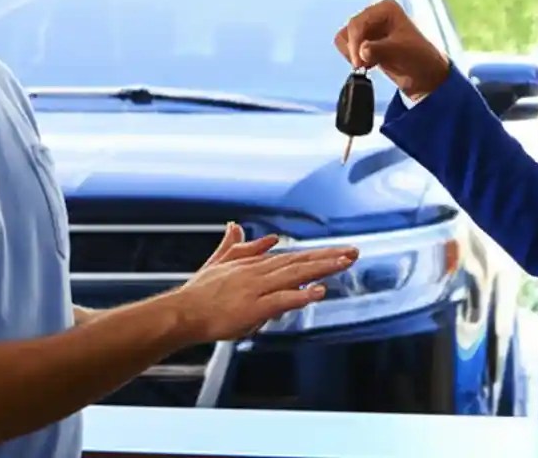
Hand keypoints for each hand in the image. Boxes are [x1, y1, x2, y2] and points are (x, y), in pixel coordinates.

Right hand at [171, 228, 358, 341]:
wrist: (182, 312)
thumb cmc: (200, 293)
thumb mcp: (218, 263)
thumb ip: (233, 246)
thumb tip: (237, 225)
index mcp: (254, 265)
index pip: (293, 257)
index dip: (318, 254)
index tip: (340, 252)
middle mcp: (258, 272)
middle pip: (300, 262)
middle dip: (329, 257)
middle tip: (354, 252)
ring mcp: (256, 289)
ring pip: (295, 275)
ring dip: (322, 269)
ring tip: (345, 263)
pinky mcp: (253, 308)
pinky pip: (281, 300)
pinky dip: (300, 295)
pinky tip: (319, 292)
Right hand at [334, 0, 450, 99]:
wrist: (425, 75)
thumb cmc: (419, 58)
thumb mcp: (401, 52)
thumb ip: (380, 49)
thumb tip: (362, 50)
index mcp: (386, 9)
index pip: (357, 23)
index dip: (355, 43)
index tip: (359, 63)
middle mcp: (376, 14)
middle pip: (349, 30)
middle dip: (354, 50)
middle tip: (365, 66)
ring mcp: (370, 28)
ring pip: (345, 39)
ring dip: (352, 54)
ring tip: (369, 64)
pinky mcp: (367, 41)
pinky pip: (348, 48)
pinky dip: (354, 57)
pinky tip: (369, 64)